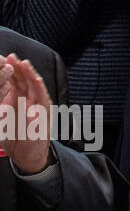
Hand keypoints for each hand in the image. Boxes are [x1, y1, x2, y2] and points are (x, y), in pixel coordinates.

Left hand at [0, 55, 53, 174]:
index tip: (0, 60)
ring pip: (33, 86)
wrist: (28, 154)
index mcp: (16, 99)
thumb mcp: (0, 121)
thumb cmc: (15, 137)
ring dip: (29, 74)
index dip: (6, 70)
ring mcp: (36, 105)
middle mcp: (27, 99)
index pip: (11, 81)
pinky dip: (40, 89)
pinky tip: (36, 80)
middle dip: (16, 68)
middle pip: (22, 80)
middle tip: (10, 56)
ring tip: (24, 64)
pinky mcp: (44, 113)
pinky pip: (42, 98)